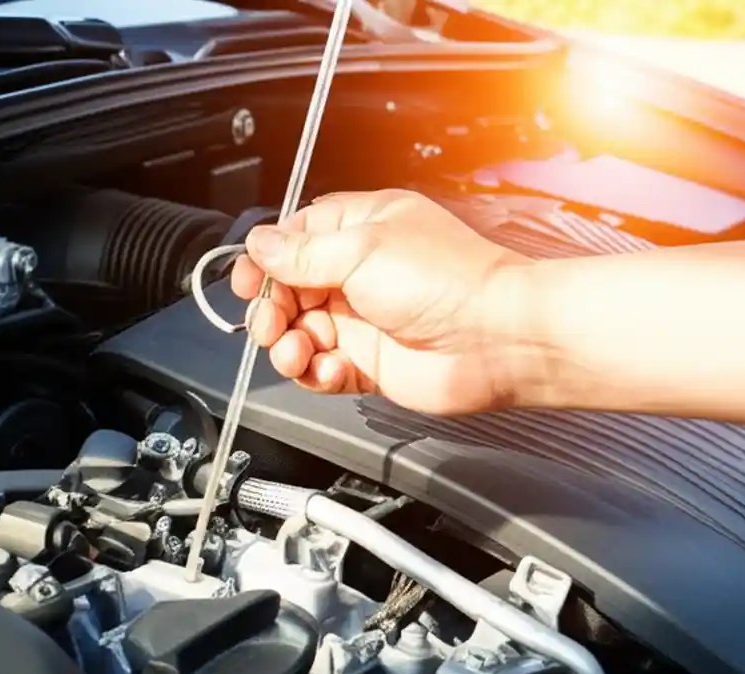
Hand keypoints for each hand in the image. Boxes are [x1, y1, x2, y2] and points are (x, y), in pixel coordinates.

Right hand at [230, 189, 534, 414]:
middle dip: (270, 308)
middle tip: (270, 321)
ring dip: (287, 345)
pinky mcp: (369, 363)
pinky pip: (323, 369)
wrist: (497, 339)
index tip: (247, 279)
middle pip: (288, 290)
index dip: (264, 261)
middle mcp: (359, 272)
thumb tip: (260, 245)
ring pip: (300, 333)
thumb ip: (303, 253)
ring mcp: (364, 319)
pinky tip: (327, 369)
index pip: (293, 240)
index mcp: (360, 229)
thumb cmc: (450, 282)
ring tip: (295, 350)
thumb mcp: (362, 250)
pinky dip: (315, 373)